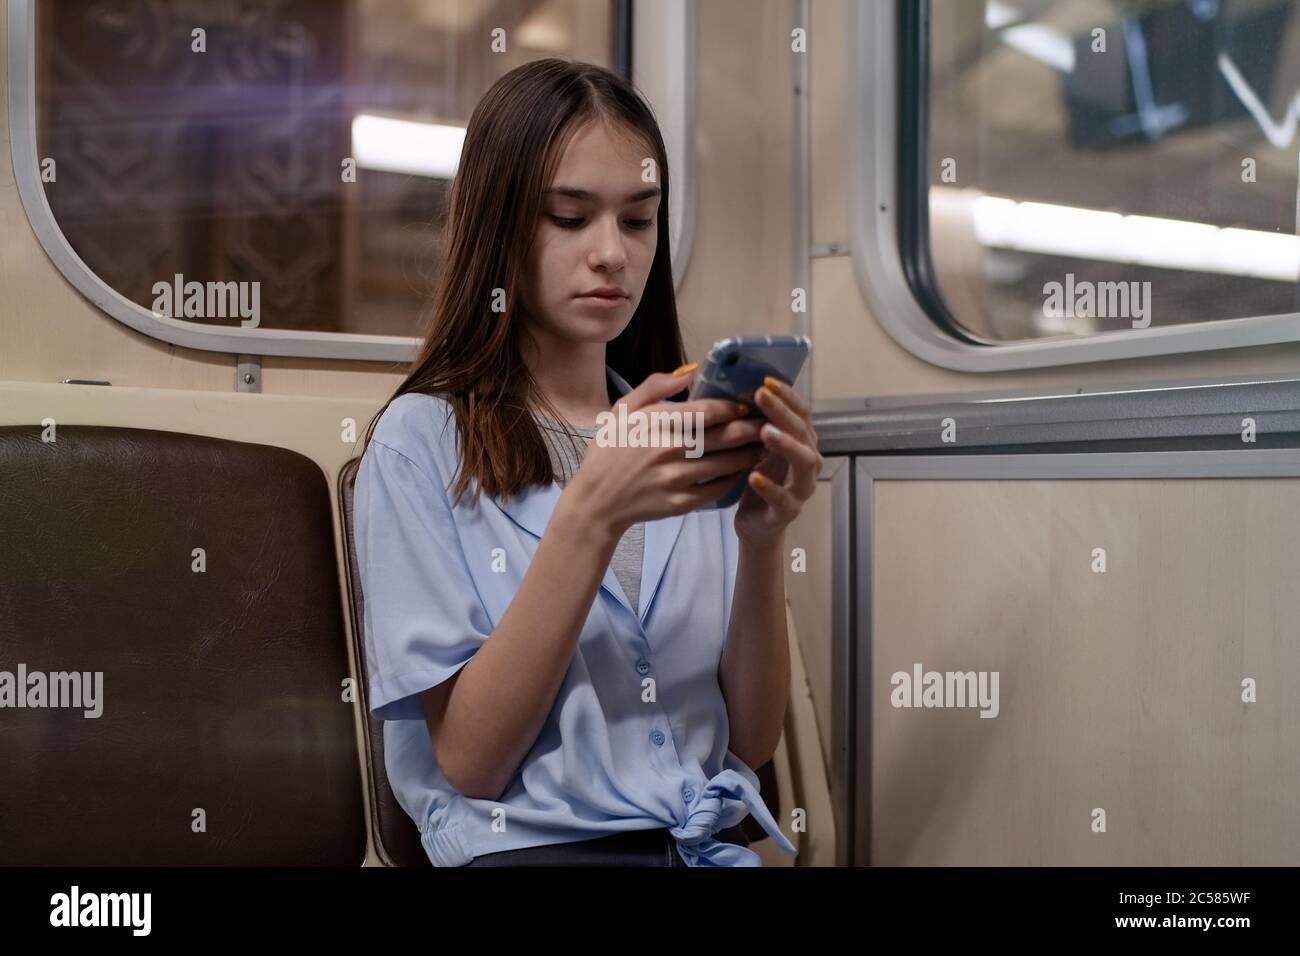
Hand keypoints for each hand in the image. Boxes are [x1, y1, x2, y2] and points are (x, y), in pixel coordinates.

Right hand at [562, 367, 765, 539]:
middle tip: (768, 423)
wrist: (596, 502)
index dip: (733, 406)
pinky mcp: (680, 503)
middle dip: (753, 428)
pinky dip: (735, 479)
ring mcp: (676, 479)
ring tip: (763, 445)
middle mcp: (669, 450)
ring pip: (728, 463)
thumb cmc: (610, 452)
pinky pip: (719, 489)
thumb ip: (656, 386)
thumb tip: (693, 370)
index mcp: (657, 423)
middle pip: (726, 435)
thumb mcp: (623, 410)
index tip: (745, 405)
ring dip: (750, 453)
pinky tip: (742, 471)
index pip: (708, 410)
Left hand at [734, 376, 821, 546]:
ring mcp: (802, 487)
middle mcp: (808, 461)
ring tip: (765, 432)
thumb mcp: (757, 448)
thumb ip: (756, 424)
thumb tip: (739, 389)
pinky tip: (753, 476)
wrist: (756, 524)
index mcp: (802, 442)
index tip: (766, 380)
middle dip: (783, 412)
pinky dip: (769, 486)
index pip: (801, 413)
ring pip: (803, 462)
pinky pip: (783, 498)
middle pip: (803, 432)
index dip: (787, 396)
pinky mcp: (788, 511)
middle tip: (762, 396)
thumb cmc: (758, 479)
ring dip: (786, 444)